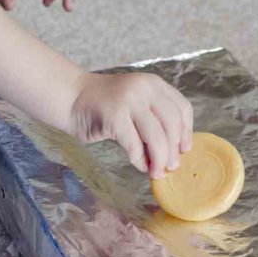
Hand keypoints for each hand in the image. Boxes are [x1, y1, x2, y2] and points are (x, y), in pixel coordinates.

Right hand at [69, 72, 193, 177]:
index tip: (185, 150)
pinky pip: (134, 145)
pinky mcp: (114, 116)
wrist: (70, 97)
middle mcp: (143, 88)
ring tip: (158, 172)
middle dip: (174, 150)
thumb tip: (174, 153)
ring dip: (160, 159)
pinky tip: (140, 166)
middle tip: (172, 167)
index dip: (187, 132)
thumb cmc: (104, 106)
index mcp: (153, 84)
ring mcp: (128, 101)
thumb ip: (154, 119)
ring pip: (156, 136)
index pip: (182, 108)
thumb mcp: (136, 103)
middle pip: (172, 124)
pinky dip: (140, 160)